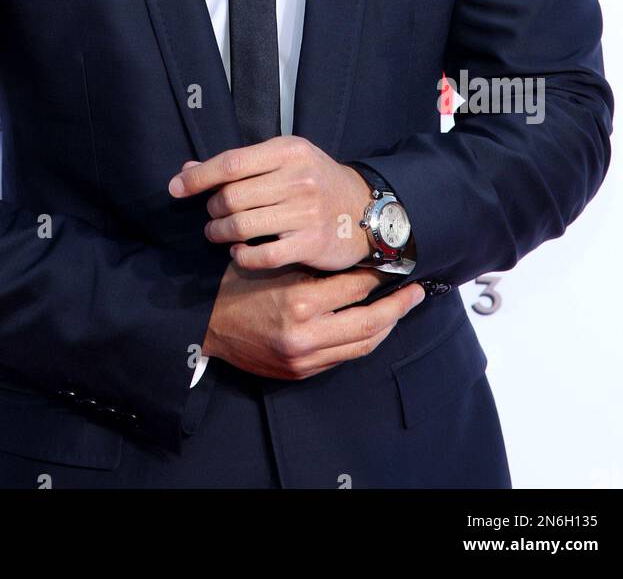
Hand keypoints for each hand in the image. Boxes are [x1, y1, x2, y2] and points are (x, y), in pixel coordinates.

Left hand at [168, 136, 373, 271]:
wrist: (365, 209)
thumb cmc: (316, 182)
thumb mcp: (283, 161)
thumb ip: (238, 166)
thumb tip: (186, 169)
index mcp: (288, 151)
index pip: (232, 162)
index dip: (198, 177)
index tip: (176, 188)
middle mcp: (298, 178)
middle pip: (232, 197)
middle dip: (212, 210)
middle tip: (212, 216)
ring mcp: (306, 212)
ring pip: (242, 226)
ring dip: (220, 233)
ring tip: (218, 234)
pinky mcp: (311, 243)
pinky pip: (262, 255)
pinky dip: (242, 256)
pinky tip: (239, 252)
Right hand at [201, 259, 424, 379]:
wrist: (205, 326)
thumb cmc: (235, 284)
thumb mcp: (272, 262)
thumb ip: (308, 260)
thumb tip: (351, 249)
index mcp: (299, 302)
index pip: (354, 287)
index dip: (377, 274)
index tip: (392, 262)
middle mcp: (306, 335)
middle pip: (370, 322)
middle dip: (398, 306)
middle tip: (417, 291)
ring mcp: (305, 358)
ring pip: (361, 344)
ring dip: (385, 326)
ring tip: (401, 309)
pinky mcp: (301, 372)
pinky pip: (343, 357)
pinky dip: (362, 341)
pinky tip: (371, 327)